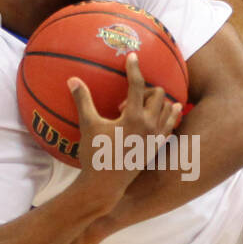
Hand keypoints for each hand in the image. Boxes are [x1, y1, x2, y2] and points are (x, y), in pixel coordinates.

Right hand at [70, 53, 182, 202]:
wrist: (105, 186)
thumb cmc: (95, 155)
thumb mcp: (88, 125)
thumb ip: (83, 100)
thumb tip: (72, 79)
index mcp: (134, 118)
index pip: (137, 85)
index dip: (134, 68)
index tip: (132, 57)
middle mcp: (150, 125)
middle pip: (158, 94)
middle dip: (146, 89)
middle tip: (127, 99)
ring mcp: (156, 137)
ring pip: (169, 109)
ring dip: (158, 102)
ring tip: (140, 106)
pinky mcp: (157, 147)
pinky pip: (169, 126)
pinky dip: (167, 117)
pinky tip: (155, 117)